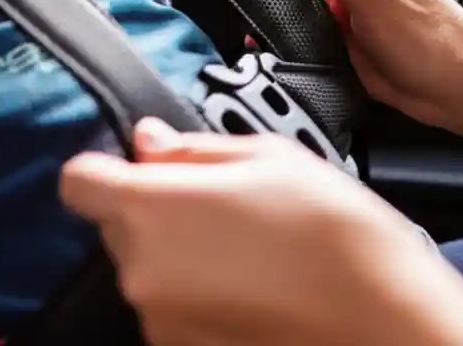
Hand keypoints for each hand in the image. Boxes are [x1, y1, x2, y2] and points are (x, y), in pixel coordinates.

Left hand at [61, 119, 462, 345]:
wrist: (384, 320)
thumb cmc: (336, 237)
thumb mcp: (270, 157)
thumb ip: (193, 149)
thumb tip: (150, 141)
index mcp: (153, 209)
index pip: (79, 180)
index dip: (108, 166)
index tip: (141, 165)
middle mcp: (142, 271)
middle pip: (118, 225)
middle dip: (156, 209)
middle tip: (223, 203)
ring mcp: (160, 319)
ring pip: (148, 268)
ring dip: (181, 254)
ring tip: (250, 247)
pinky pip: (173, 308)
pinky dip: (200, 294)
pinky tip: (253, 283)